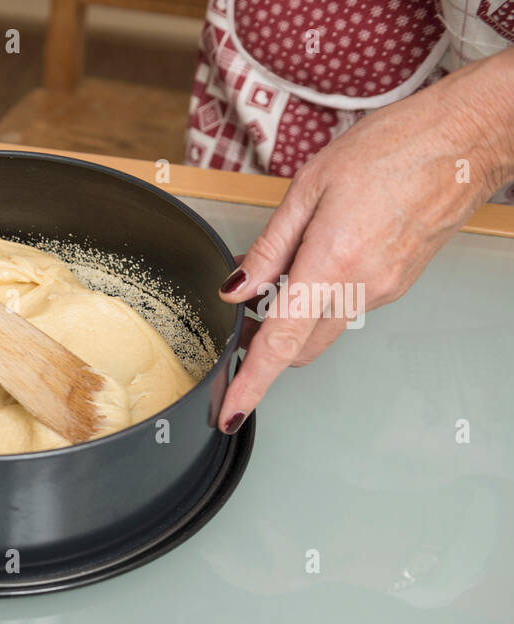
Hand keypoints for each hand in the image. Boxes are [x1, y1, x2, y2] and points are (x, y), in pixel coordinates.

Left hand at [215, 48, 513, 432]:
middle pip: (298, 348)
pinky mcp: (397, 284)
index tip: (229, 412)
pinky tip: (318, 257)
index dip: (249, 384)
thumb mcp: (310, 186)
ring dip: (295, 318)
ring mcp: (384, 290)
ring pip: (323, 330)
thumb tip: (236, 287)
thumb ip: (269, 246)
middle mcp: (361, 288)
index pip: (279, 343)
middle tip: (242, 311)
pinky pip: (347, 307)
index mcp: (331, 265)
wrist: (466, 140)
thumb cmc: (394, 147)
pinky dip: (322, 298)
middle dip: (265, 344)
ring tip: (284, 266)